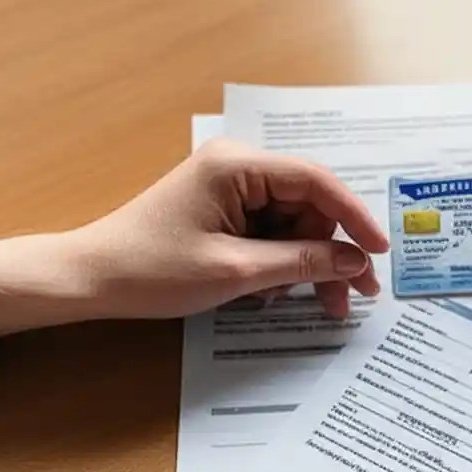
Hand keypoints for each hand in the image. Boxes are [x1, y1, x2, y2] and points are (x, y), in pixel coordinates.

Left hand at [0, 138, 388, 343]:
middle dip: (331, 253)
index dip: (354, 217)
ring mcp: (231, 189)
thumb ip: (302, 262)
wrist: (92, 280)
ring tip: (321, 306)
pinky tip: (278, 294)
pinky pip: (272, 234)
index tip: (379, 253)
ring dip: (308, 265)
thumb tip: (355, 262)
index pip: (315, 182)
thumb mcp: (237, 271)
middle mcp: (239, 167)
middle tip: (353, 297)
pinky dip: (283, 265)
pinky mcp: (224, 212)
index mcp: (238, 166)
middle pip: (309, 207)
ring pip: (295, 225)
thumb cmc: (153, 270)